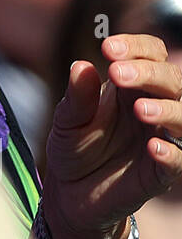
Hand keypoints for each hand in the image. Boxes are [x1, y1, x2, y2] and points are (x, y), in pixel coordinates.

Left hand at [41, 33, 181, 238]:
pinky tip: (154, 148)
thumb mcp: (68, 120)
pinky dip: (172, 154)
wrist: (70, 192)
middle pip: (172, 80)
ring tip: (139, 110)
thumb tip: (81, 65)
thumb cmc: (74, 146)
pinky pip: (179, 161)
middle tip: (117, 74)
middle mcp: (154, 107)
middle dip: (149, 73)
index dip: (136, 47)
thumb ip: (77, 96)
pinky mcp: (160, 173)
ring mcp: (160, 138)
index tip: (108, 48)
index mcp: (132, 86)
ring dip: (167, 109)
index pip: (150, 55)